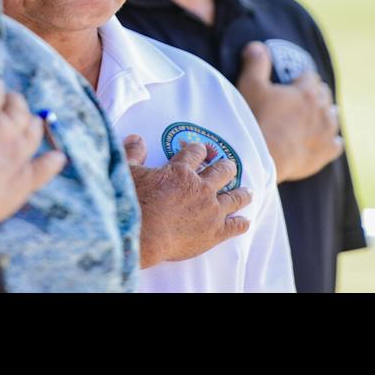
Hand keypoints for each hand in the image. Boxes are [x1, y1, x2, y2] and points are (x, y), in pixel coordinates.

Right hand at [0, 54, 65, 226]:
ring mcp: (17, 157)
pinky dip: (52, 162)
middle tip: (8, 102)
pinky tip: (58, 158)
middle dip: (13, 102)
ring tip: (31, 120)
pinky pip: (44, 170)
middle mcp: (6, 130)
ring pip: (33, 133)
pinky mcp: (22, 184)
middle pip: (17, 108)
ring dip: (32, 124)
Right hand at [126, 134, 252, 268]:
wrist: (141, 236)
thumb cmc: (131, 202)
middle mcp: (201, 187)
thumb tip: (136, 138)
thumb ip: (132, 154)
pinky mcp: (215, 233)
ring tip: (247, 192)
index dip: (198, 150)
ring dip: (242, 193)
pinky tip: (245, 222)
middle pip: (223, 171)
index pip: (196, 152)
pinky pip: (235, 226)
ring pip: (235, 197)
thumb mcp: (127, 172)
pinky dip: (241, 223)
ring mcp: (211, 210)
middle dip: (226, 168)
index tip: (200, 150)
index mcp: (181, 171)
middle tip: (229, 167)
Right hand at [235, 41, 343, 182]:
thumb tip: (257, 45)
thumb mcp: (250, 86)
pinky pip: (337, 143)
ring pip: (333, 116)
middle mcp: (322, 109)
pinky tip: (324, 141)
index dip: (300, 79)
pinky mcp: (327, 152)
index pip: (310, 77)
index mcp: (306, 91)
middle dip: (315, 94)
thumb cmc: (256, 119)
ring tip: (314, 118)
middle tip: (300, 101)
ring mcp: (327, 131)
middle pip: (324, 95)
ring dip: (325, 114)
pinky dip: (331, 140)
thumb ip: (256, 63)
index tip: (292, 84)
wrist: (263, 157)